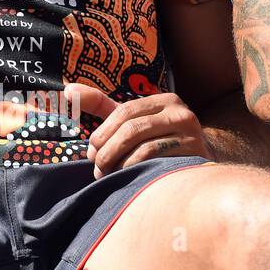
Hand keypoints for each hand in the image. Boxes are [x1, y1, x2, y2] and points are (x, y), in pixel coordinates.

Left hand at [65, 83, 211, 178]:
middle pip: (132, 129)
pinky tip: (128, 179)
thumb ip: (101, 104)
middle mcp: (181, 112)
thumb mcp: (131, 119)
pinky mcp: (197, 156)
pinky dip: (137, 171)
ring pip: (145, 147)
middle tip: (96, 168)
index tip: (90, 152)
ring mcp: (192, 134)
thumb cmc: (157, 138)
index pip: (124, 111)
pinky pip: (159, 163)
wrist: (202, 161)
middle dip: (108, 150)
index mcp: (163, 100)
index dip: (103, 132)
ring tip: (108, 176)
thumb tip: (68, 90)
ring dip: (120, 164)